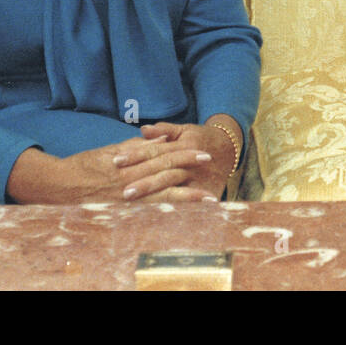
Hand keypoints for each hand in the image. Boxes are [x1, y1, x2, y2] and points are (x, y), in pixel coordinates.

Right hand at [8, 137, 220, 204]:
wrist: (57, 185)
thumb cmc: (84, 166)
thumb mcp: (110, 150)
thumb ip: (137, 146)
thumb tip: (162, 139)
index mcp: (128, 161)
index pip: (162, 154)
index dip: (184, 153)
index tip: (203, 153)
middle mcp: (129, 178)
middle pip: (166, 171)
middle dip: (190, 168)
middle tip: (212, 167)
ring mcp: (126, 197)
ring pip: (162, 195)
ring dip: (187, 196)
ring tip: (207, 197)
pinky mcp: (122, 211)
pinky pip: (150, 211)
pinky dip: (168, 211)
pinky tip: (184, 213)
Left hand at [119, 118, 239, 199]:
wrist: (229, 149)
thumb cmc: (200, 138)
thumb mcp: (184, 130)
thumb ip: (163, 130)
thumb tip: (143, 129)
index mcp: (183, 144)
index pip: (155, 150)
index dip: (135, 155)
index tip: (116, 161)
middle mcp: (191, 162)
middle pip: (163, 171)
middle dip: (143, 181)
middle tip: (122, 191)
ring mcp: (199, 178)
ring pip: (173, 186)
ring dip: (153, 194)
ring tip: (134, 201)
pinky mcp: (206, 192)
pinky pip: (189, 202)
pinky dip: (177, 208)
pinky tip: (160, 215)